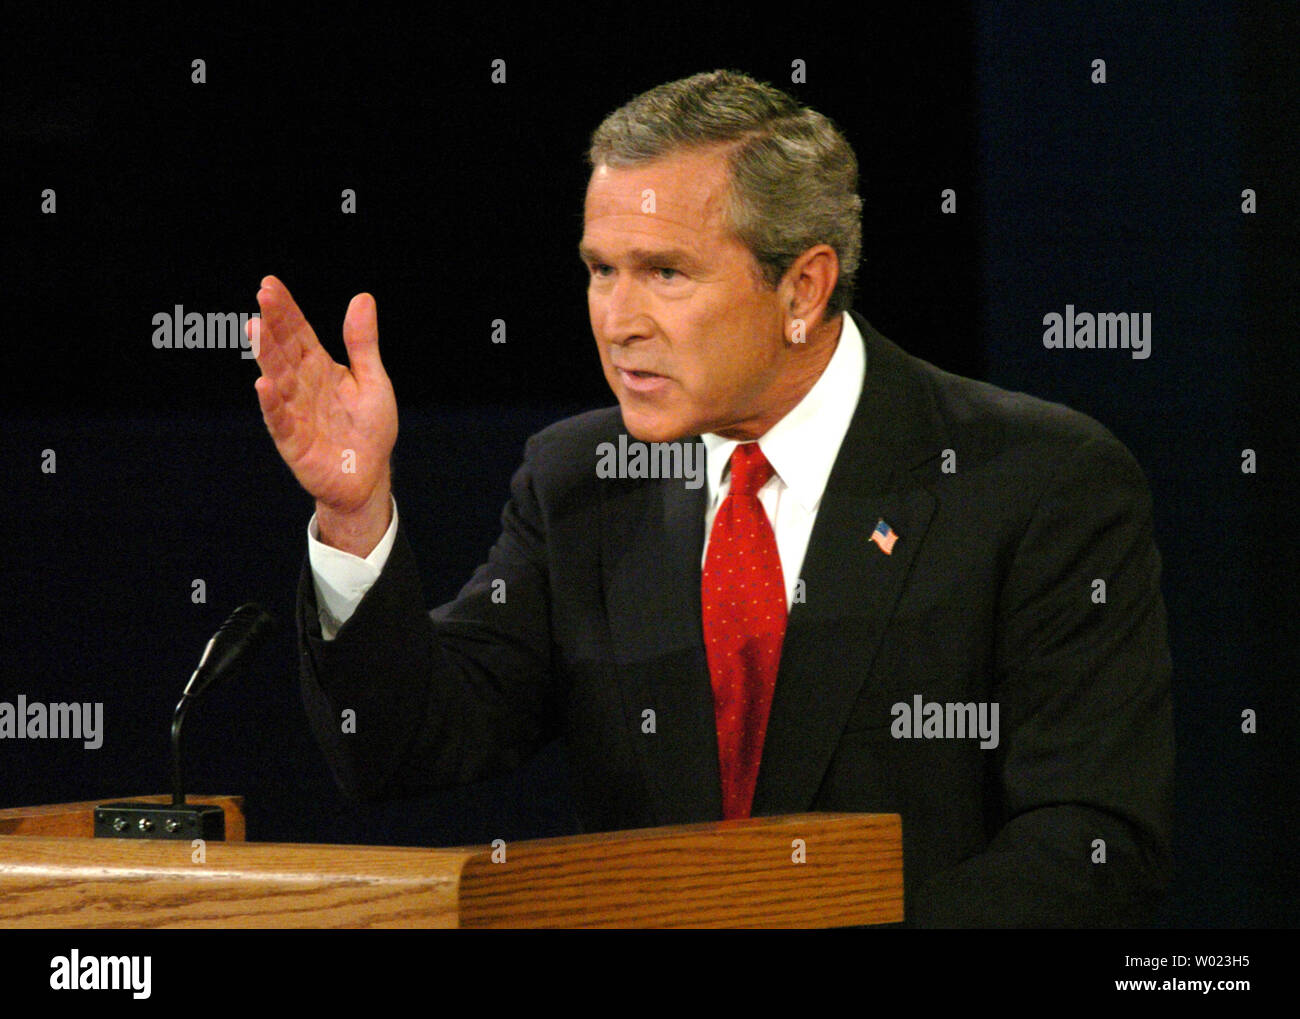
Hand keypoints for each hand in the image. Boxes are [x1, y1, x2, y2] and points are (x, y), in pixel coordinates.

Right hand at [251, 276, 397, 553]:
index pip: (298, 333)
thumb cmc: (369, 428)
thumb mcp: (373, 380)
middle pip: (285, 350)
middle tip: (263, 296)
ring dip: (266, 356)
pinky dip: (272, 405)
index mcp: (320, 368)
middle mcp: (302, 386)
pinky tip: (263, 384)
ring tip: (254, 328)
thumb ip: (362, 343)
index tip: (270, 284)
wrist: (368, 475)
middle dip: (273, 324)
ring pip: (278, 379)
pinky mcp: (294, 442)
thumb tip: (362, 297)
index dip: (286, 310)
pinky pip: (281, 421)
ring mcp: (295, 413)